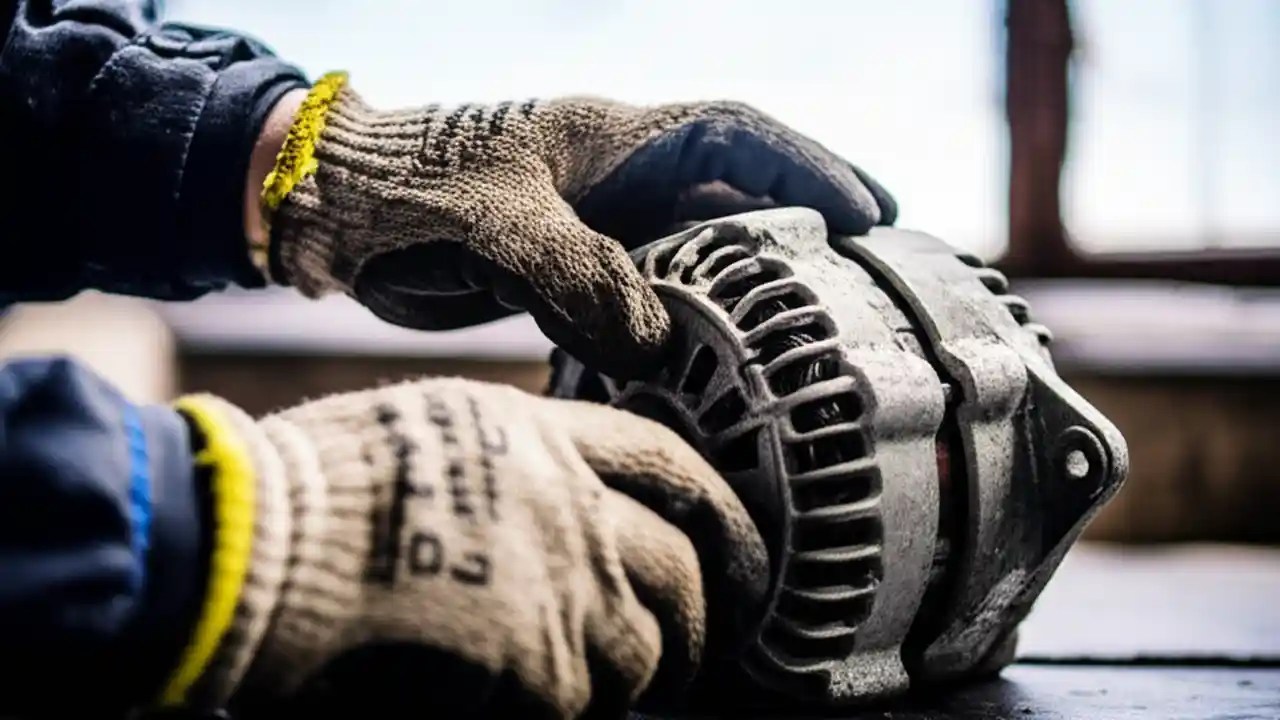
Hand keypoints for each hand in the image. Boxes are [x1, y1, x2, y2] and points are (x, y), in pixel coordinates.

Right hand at [175, 379, 766, 717]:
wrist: (264, 546)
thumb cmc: (318, 486)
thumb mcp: (430, 431)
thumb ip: (508, 458)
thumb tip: (551, 489)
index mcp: (542, 440)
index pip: (666, 461)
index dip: (716, 502)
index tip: (733, 536)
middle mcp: (571, 507)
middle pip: (683, 564)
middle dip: (703, 613)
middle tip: (700, 646)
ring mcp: (563, 586)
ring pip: (647, 646)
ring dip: (640, 676)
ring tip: (617, 690)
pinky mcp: (540, 664)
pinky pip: (585, 702)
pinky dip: (573, 711)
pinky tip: (537, 705)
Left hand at [250, 73, 895, 378]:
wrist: (329, 214)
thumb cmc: (405, 191)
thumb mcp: (498, 225)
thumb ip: (580, 277)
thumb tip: (654, 342)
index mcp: (609, 138)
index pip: (736, 137)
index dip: (810, 168)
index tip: (870, 210)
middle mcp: (611, 180)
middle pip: (730, 196)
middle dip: (795, 232)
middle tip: (860, 283)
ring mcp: (588, 227)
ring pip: (687, 256)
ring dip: (739, 291)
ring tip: (800, 336)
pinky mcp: (560, 274)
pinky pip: (639, 302)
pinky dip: (676, 331)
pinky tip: (706, 367)